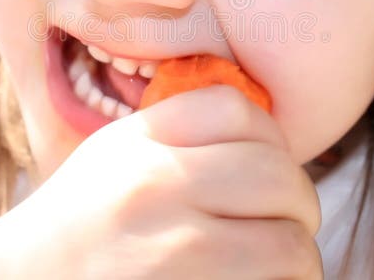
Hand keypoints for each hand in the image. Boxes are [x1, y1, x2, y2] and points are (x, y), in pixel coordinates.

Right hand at [0, 85, 322, 278]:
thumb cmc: (74, 233)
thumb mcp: (112, 162)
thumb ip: (178, 139)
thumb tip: (270, 146)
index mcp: (139, 141)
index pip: (239, 109)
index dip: (272, 139)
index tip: (269, 172)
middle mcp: (156, 185)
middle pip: (278, 174)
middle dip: (298, 206)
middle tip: (287, 227)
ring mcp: (173, 249)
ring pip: (290, 244)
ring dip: (296, 260)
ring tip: (274, 267)